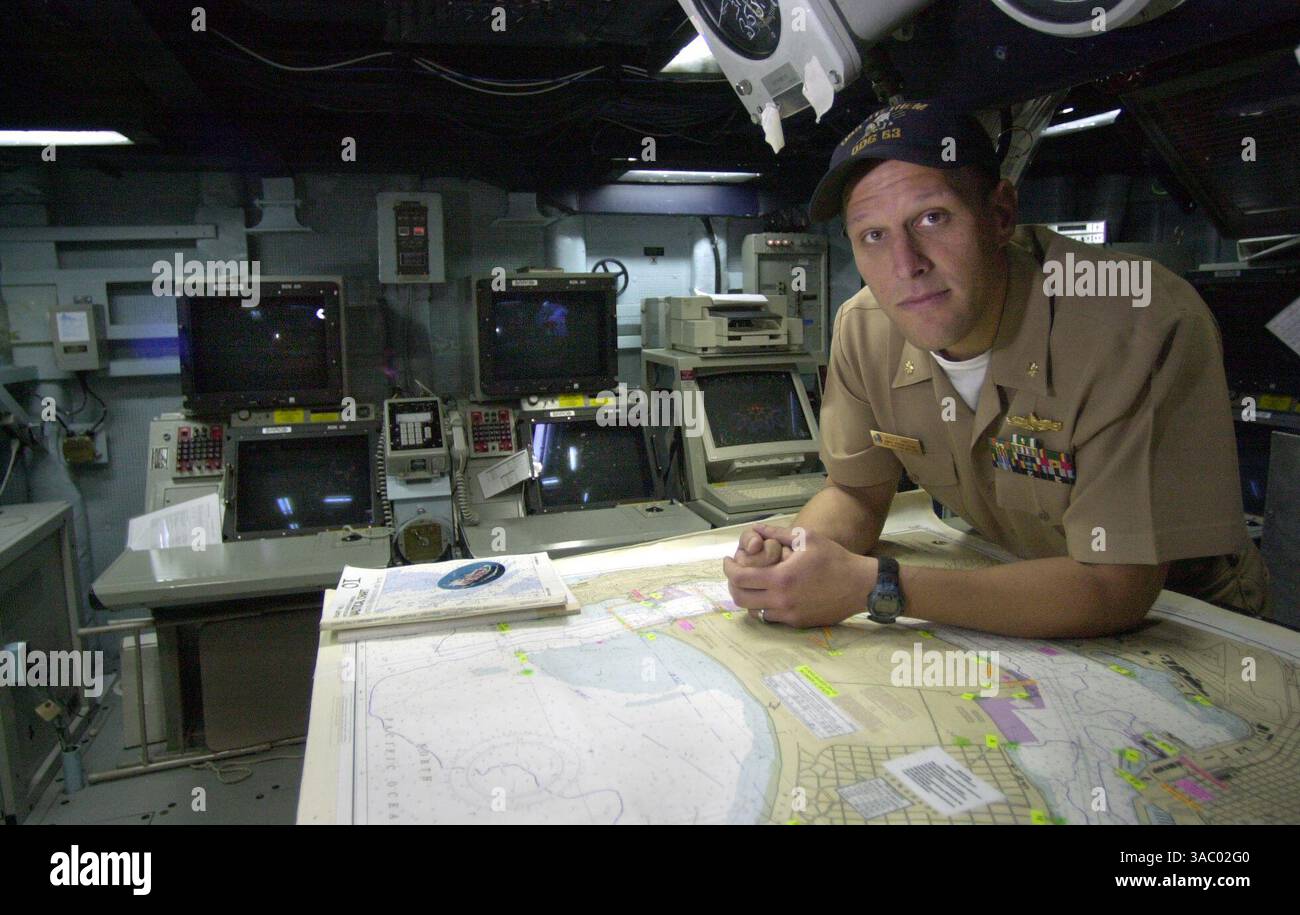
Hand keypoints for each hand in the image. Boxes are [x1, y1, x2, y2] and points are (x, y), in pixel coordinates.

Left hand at [722, 523, 877, 628]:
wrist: (860, 585)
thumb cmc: (834, 558)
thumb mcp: (807, 538)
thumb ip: (778, 533)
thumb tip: (756, 529)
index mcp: (781, 578)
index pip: (739, 578)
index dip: (728, 569)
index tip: (728, 561)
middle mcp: (781, 600)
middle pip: (740, 599)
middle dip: (733, 585)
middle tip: (737, 573)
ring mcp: (789, 615)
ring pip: (754, 611)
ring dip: (749, 597)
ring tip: (753, 584)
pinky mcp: (798, 623)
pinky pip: (771, 617)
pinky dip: (765, 607)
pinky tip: (771, 594)